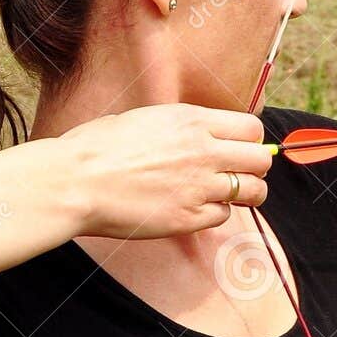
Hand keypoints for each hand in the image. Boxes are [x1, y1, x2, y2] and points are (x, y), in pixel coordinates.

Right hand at [54, 104, 271, 238]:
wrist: (74, 181)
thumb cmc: (97, 147)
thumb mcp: (145, 118)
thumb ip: (181, 126)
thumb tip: (200, 132)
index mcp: (192, 121)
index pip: (252, 128)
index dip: (250, 140)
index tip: (239, 148)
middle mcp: (204, 151)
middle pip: (261, 159)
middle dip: (256, 167)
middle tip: (240, 174)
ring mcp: (199, 186)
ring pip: (253, 191)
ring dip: (246, 194)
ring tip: (230, 195)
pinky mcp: (188, 218)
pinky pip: (223, 216)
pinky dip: (215, 214)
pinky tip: (196, 209)